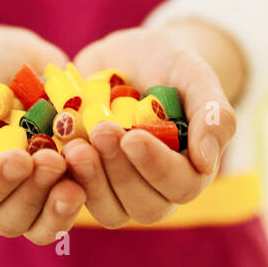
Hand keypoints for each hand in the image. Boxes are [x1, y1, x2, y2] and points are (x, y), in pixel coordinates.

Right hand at [0, 25, 85, 243]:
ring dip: (59, 207)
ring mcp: (32, 192)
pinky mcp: (63, 182)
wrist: (13, 57)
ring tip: (77, 181)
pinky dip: (87, 193)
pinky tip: (98, 172)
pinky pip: (72, 205)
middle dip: (33, 193)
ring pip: (42, 225)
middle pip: (10, 219)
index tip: (21, 157)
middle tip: (55, 161)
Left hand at [64, 26, 236, 227]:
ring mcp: (121, 190)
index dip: (156, 167)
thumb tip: (207, 161)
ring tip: (75, 145)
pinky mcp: (89, 182)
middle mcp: (159, 188)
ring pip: (110, 210)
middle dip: (120, 172)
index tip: (132, 136)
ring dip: (92, 180)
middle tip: (100, 131)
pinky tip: (54, 150)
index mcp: (192, 167)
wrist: (127, 56)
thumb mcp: (193, 74)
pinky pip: (77, 197)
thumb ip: (213, 113)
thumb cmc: (168, 64)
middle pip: (145, 206)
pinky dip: (64, 178)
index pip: (181, 185)